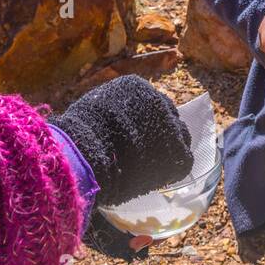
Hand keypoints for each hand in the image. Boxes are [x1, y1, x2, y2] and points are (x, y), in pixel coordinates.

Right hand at [50, 75, 192, 207]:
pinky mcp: (177, 150)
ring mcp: (170, 125)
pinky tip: (160, 176)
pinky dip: (174, 169)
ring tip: (154, 166)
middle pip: (170, 119)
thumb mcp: (96, 110)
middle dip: (163, 135)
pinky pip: (183, 160)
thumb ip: (114, 113)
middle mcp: (159, 101)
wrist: (86, 151)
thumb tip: (114, 123)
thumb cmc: (81, 134)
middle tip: (150, 153)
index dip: (149, 123)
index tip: (142, 136)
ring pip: (181, 138)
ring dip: (170, 151)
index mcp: (138, 88)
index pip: (153, 105)